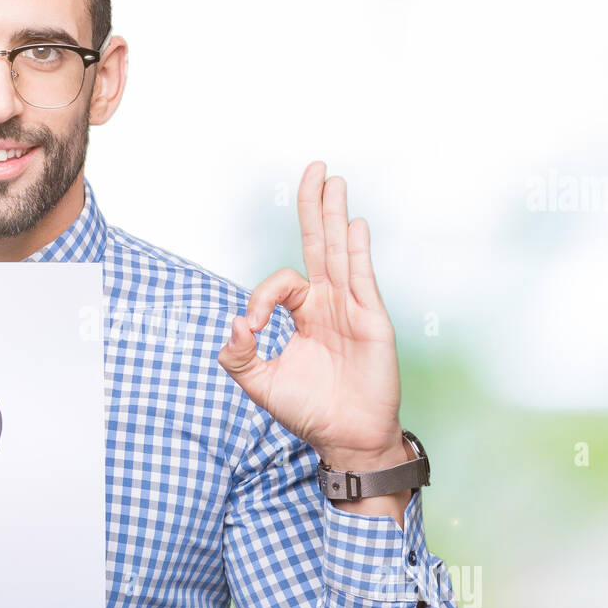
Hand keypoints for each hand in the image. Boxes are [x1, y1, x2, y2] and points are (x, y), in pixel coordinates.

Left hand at [217, 160, 403, 470]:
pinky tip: (354, 224)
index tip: (252, 326)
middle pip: (320, 245)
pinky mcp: (371, 321)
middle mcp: (329, 304)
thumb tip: (235, 322)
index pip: (281, 283)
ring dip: (336, 215)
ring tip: (333, 180)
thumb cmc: (308, 410)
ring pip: (341, 253)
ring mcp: (352, 309)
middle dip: (314, 206)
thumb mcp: (258, 383)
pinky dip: (357, 251)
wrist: (346, 439)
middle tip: (313, 168)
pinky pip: (361, 279)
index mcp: (304, 313)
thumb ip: (238, 354)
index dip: (261, 296)